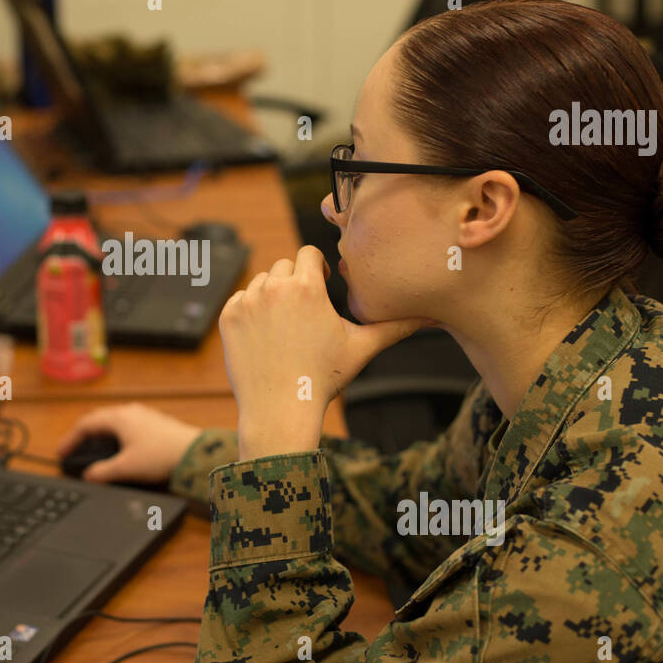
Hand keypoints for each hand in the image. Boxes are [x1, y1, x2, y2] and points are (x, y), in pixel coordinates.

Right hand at [55, 403, 201, 484]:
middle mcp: (130, 412)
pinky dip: (116, 438)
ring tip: (94, 452)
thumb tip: (88, 476)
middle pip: (99, 420)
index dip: (70, 440)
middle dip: (84, 436)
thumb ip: (102, 473)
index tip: (62, 453)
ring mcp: (145, 416)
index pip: (85, 424)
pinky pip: (128, 427)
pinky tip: (120, 451)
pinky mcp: (156, 424)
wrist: (195, 453)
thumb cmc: (161, 456)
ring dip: (101, 436)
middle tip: (75, 451)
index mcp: (119, 417)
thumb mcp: (125, 468)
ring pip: (114, 423)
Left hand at [218, 245, 431, 459]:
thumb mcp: (362, 348)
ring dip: (272, 295)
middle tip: (304, 310)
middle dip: (294, 281)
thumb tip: (433, 316)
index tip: (321, 284)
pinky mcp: (229, 317)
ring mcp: (247, 301)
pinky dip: (250, 312)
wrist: (280, 409)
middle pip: (284, 266)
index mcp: (306, 286)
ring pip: (261, 282)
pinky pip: (240, 300)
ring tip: (286, 325)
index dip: (316, 268)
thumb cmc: (323, 378)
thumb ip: (395, 326)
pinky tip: (266, 336)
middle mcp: (273, 287)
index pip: (308, 253)